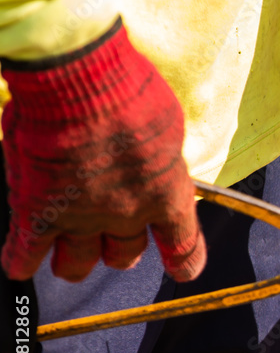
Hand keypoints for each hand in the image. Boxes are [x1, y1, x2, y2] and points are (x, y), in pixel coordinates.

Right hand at [1, 18, 205, 281]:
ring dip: (75, 261)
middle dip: (120, 251)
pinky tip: (20, 263)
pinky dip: (21, 261)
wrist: (79, 81)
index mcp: (166, 194)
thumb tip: (155, 163)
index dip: (185, 261)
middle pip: (124, 254)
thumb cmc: (130, 91)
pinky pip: (24, 254)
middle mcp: (126, 214)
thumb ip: (160, 157)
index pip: (183, 243)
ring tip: (69, 256)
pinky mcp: (36, 212)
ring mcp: (79, 217)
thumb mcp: (169, 126)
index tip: (185, 271)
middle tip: (115, 244)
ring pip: (76, 264)